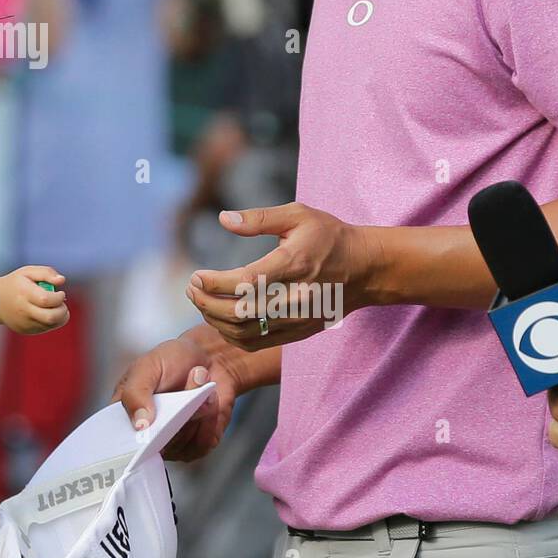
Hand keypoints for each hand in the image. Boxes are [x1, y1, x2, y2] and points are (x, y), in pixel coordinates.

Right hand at [0, 266, 67, 333]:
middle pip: (50, 317)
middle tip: (62, 304)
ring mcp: (25, 323)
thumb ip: (46, 273)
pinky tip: (45, 312)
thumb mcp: (28, 272)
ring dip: (60, 316)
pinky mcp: (26, 331)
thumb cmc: (16, 284)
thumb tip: (62, 280)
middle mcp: (24, 310)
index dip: (58, 297)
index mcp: (24, 293)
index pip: (46, 299)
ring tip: (54, 307)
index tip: (60, 292)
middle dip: (63, 311)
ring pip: (50, 324)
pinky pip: (45, 328)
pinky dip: (52, 321)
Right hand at [112, 326, 237, 461]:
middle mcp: (149, 432)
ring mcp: (173, 440)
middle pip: (157, 445)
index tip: (151, 424)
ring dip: (196, 413)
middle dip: (176, 416)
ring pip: (183, 445)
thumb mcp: (147, 366)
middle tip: (182, 390)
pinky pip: (203, 446)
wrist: (209, 356)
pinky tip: (208, 401)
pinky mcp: (196, 444)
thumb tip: (139, 425)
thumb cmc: (173, 358)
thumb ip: (136, 393)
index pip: (123, 441)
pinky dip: (210, 422)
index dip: (134, 441)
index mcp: (128, 412)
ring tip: (198, 388)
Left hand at [186, 203, 376, 349]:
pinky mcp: (299, 332)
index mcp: (295, 264)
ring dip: (215, 319)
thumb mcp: (297, 215)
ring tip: (200, 300)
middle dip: (207, 303)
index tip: (196, 276)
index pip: (246, 282)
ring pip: (246, 332)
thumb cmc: (329, 236)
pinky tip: (220, 317)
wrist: (366, 268)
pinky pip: (258, 343)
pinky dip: (232, 334)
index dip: (215, 283)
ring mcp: (298, 319)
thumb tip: (223, 219)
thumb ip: (258, 218)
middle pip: (241, 312)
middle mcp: (297, 296)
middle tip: (191, 288)